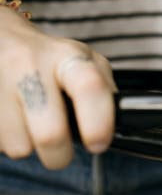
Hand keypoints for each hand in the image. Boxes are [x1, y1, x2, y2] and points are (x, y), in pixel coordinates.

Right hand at [0, 8, 116, 169]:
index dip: (98, 124)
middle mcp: (29, 66)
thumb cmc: (49, 57)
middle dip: (59, 156)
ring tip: (30, 123)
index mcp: (67, 57)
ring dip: (28, 146)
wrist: (0, 38)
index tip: (98, 144)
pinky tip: (12, 119)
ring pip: (19, 146)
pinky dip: (8, 139)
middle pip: (50, 134)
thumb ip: (104, 89)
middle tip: (61, 152)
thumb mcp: (85, 61)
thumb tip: (116, 124)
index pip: (89, 88)